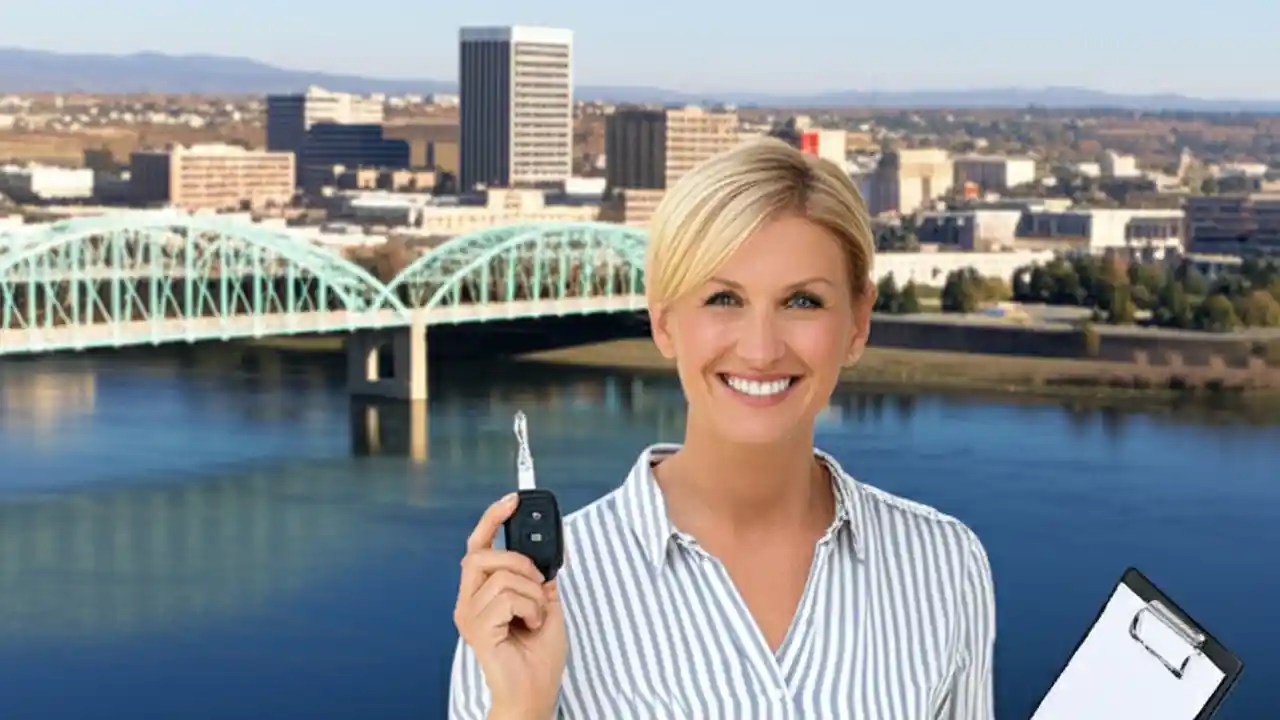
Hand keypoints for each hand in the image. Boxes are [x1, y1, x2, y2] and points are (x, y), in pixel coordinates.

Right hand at [454, 493, 566, 718]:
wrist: (535, 693)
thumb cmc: (538, 658)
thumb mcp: (547, 606)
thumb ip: (540, 580)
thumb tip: (544, 557)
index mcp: (481, 594)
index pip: (478, 547)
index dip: (492, 519)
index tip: (513, 499)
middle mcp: (468, 602)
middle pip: (482, 554)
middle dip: (518, 561)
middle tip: (539, 584)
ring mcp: (469, 615)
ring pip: (502, 576)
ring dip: (532, 593)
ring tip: (536, 616)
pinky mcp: (476, 628)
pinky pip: (507, 597)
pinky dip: (531, 608)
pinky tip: (532, 626)